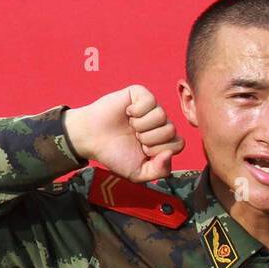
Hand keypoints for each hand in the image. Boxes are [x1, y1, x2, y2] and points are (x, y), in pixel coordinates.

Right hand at [63, 86, 183, 182]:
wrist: (90, 139)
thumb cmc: (112, 154)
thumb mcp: (137, 172)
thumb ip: (159, 171)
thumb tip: (170, 154)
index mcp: (162, 140)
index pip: (178, 144)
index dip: (159, 150)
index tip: (142, 150)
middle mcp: (159, 123)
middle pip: (171, 130)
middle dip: (149, 138)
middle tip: (134, 137)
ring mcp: (150, 108)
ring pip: (161, 115)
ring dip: (141, 125)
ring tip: (129, 126)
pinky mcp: (139, 94)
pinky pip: (150, 101)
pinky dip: (136, 110)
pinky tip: (127, 113)